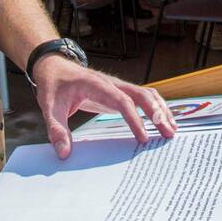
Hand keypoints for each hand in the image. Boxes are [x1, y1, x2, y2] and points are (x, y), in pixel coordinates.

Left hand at [33, 56, 178, 158]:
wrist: (54, 67)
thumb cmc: (54, 85)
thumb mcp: (49, 107)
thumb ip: (56, 129)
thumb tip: (64, 153)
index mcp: (97, 86)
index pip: (122, 101)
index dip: (134, 119)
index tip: (142, 137)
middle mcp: (112, 84)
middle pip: (142, 95)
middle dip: (157, 113)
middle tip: (168, 133)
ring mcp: (118, 87)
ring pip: (147, 94)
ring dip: (160, 110)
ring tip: (172, 130)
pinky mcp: (119, 93)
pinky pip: (143, 97)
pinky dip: (156, 107)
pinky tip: (163, 121)